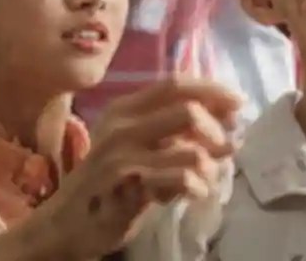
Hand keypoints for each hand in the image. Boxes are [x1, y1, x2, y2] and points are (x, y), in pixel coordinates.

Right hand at [33, 78, 240, 259]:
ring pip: (191, 150)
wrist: (67, 222)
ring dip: (210, 165)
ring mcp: (123, 157)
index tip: (238, 102)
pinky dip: (197, 186)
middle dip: (217, 129)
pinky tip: (195, 193)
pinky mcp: (128, 188)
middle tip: (226, 147)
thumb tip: (229, 128)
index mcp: (124, 109)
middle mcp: (121, 126)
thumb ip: (176, 134)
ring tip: (208, 177)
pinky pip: (180, 180)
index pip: (175, 84)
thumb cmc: (109, 182)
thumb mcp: (139, 148)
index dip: (212, 89)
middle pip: (188, 111)